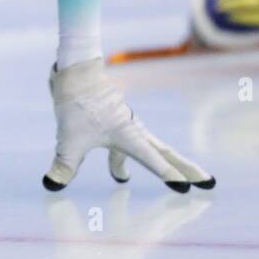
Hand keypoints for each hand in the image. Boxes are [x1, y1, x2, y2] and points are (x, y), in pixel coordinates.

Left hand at [43, 58, 214, 192]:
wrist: (75, 67)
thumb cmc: (77, 101)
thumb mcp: (68, 137)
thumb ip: (64, 164)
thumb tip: (51, 185)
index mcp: (128, 135)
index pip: (154, 160)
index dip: (169, 175)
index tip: (187, 189)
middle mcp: (132, 130)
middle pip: (164, 153)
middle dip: (184, 168)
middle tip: (207, 182)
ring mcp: (123, 123)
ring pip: (147, 148)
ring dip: (156, 166)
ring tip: (153, 190)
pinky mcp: (112, 119)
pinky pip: (128, 145)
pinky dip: (128, 160)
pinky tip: (117, 169)